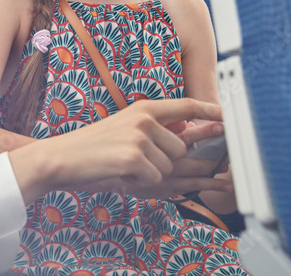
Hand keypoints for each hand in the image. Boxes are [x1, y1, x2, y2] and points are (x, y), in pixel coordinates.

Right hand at [10, 98, 228, 203]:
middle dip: (164, 161)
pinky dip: (139, 183)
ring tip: (124, 165)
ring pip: (169, 166)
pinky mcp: (134, 158)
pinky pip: (154, 179)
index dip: (211, 111)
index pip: (187, 106)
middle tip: (134, 159)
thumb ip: (157, 129)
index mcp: (144, 108)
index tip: (228, 116)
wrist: (62, 158)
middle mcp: (145, 119)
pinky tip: (119, 172)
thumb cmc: (94, 148)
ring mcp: (140, 137)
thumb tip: (188, 129)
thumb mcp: (127, 130)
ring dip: (150, 173)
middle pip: (181, 148)